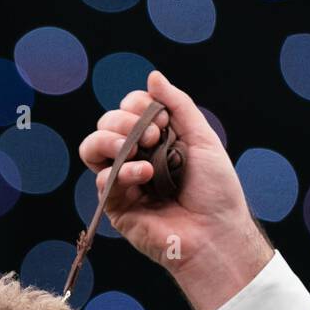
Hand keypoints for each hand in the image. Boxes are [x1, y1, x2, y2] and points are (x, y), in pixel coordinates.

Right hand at [78, 70, 274, 309]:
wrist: (216, 232)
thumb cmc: (215, 190)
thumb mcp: (201, 138)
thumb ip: (178, 104)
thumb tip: (152, 76)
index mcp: (156, 140)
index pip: (128, 109)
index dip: (138, 106)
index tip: (164, 120)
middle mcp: (136, 158)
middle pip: (106, 124)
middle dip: (123, 120)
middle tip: (152, 135)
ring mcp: (124, 181)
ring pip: (92, 147)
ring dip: (110, 138)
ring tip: (136, 147)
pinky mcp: (116, 206)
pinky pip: (102, 178)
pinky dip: (121, 170)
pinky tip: (143, 174)